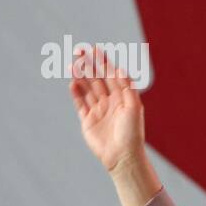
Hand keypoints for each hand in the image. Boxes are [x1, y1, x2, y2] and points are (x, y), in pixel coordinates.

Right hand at [68, 45, 145, 174]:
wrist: (122, 157)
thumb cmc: (132, 133)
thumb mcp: (133, 108)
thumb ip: (127, 88)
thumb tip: (119, 69)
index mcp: (123, 97)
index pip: (111, 75)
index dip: (103, 61)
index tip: (94, 49)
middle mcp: (111, 102)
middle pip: (97, 79)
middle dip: (88, 65)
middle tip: (78, 51)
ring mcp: (98, 111)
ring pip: (87, 89)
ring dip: (80, 76)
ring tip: (72, 64)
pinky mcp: (88, 121)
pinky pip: (80, 104)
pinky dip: (76, 93)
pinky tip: (72, 83)